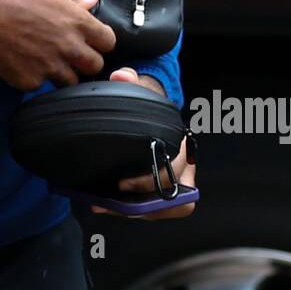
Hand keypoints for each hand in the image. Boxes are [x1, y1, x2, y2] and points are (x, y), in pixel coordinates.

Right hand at [0, 0, 115, 90]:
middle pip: (94, 66)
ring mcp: (49, 67)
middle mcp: (68, 47)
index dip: (100, 41)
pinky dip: (34, 77)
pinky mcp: (29, 80)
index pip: (108, 41)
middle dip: (85, 61)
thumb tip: (93, 0)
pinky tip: (23, 64)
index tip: (91, 41)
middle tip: (70, 55)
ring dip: (62, 74)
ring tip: (46, 62)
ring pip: (71, 82)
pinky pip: (40, 85)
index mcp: (76, 22)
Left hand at [91, 66, 197, 219]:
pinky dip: (132, 210)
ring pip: (168, 209)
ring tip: (106, 206)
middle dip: (146, 206)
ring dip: (138, 212)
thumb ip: (129, 80)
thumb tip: (122, 77)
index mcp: (182, 143)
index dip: (150, 181)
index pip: (176, 170)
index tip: (122, 183)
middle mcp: (185, 166)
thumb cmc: (147, 105)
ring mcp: (176, 181)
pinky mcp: (161, 190)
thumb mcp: (139, 90)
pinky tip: (105, 204)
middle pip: (178, 199)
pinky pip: (154, 209)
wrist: (150, 113)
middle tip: (114, 200)